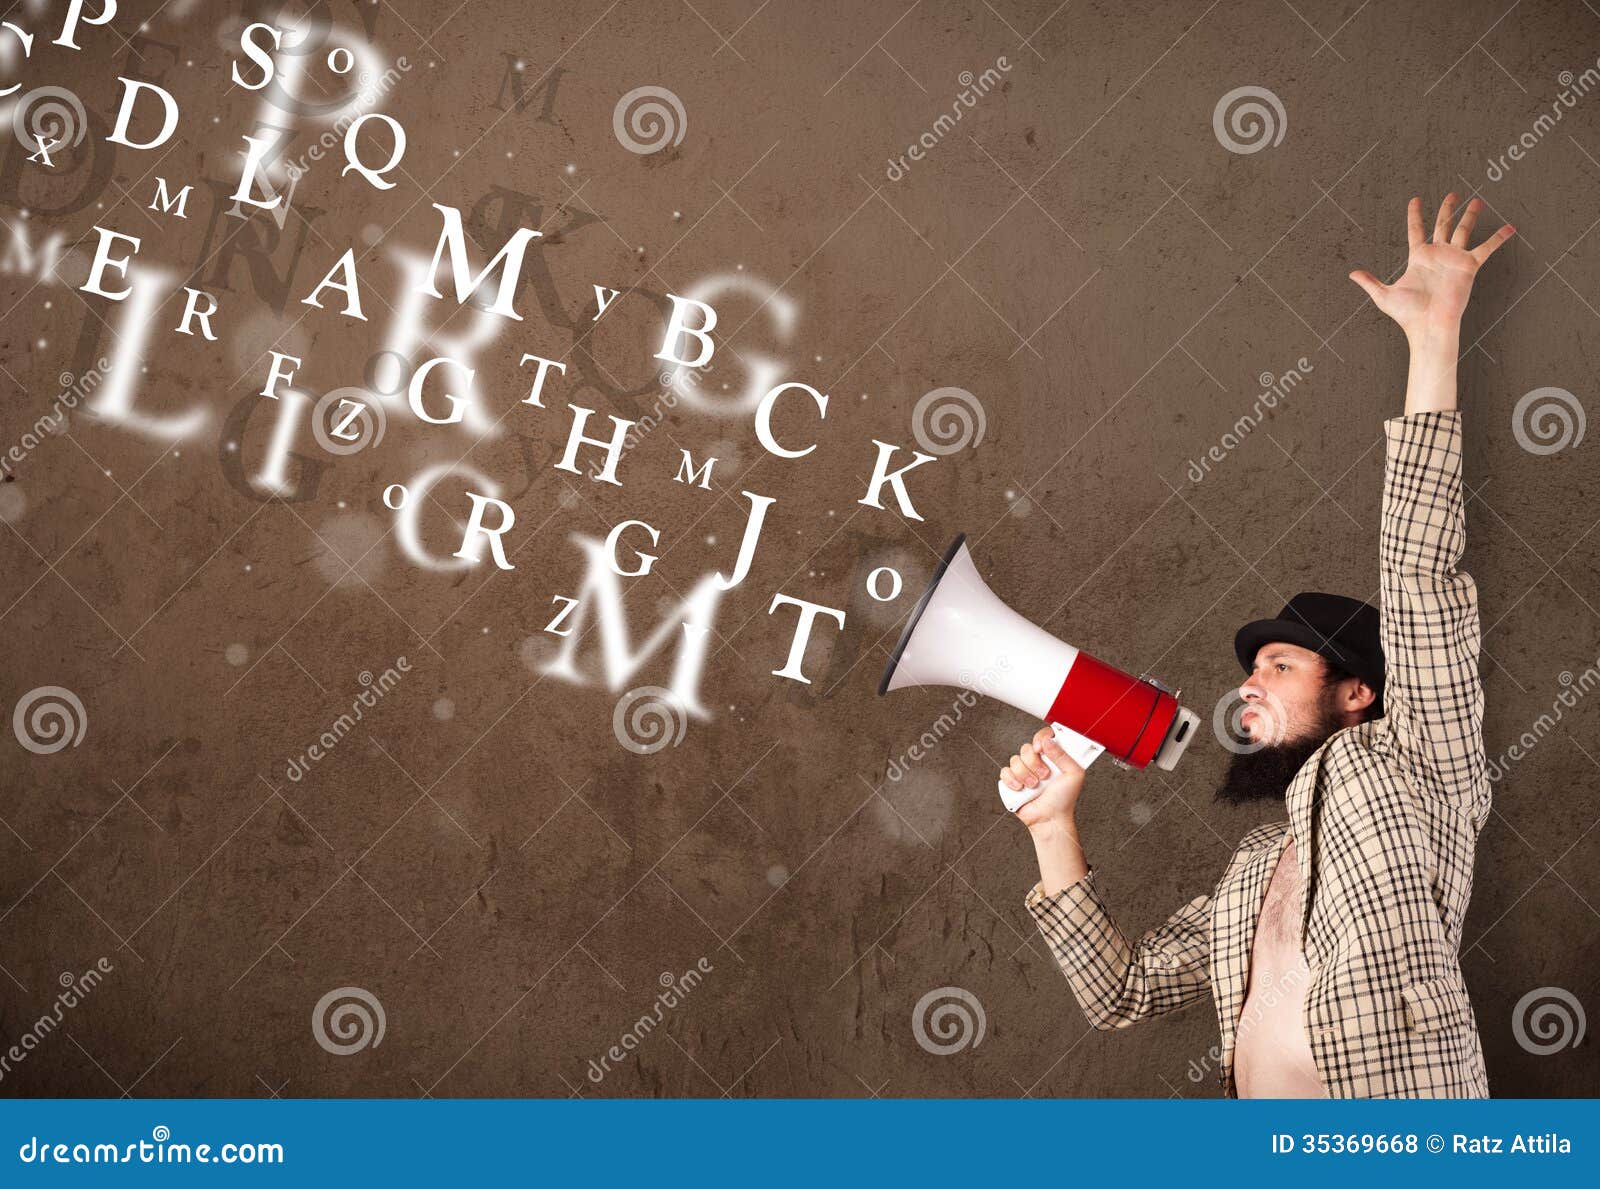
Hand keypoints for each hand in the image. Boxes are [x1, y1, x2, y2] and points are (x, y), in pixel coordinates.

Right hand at [1001, 725, 1086, 831]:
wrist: (1049, 819)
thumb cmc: (1064, 799)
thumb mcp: (1074, 774)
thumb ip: (1064, 755)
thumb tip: (1048, 741)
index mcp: (1052, 757)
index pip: (1044, 736)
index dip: (1040, 738)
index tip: (1041, 748)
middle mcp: (1037, 762)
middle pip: (1026, 748)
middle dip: (1034, 763)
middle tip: (1044, 776)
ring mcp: (1024, 771)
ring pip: (1015, 760)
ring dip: (1025, 775)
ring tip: (1034, 786)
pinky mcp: (1012, 781)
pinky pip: (1004, 772)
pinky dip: (1012, 781)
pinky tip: (1021, 789)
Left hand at [1349, 195, 1513, 339]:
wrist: (1427, 325)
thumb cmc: (1407, 314)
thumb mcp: (1383, 295)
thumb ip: (1370, 281)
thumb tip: (1351, 273)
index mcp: (1418, 257)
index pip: (1417, 230)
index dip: (1415, 215)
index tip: (1415, 200)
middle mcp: (1438, 255)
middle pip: (1443, 225)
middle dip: (1447, 209)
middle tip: (1451, 193)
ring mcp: (1454, 259)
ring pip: (1463, 230)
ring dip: (1470, 215)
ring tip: (1476, 201)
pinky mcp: (1469, 266)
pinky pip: (1486, 248)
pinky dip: (1498, 238)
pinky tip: (1511, 227)